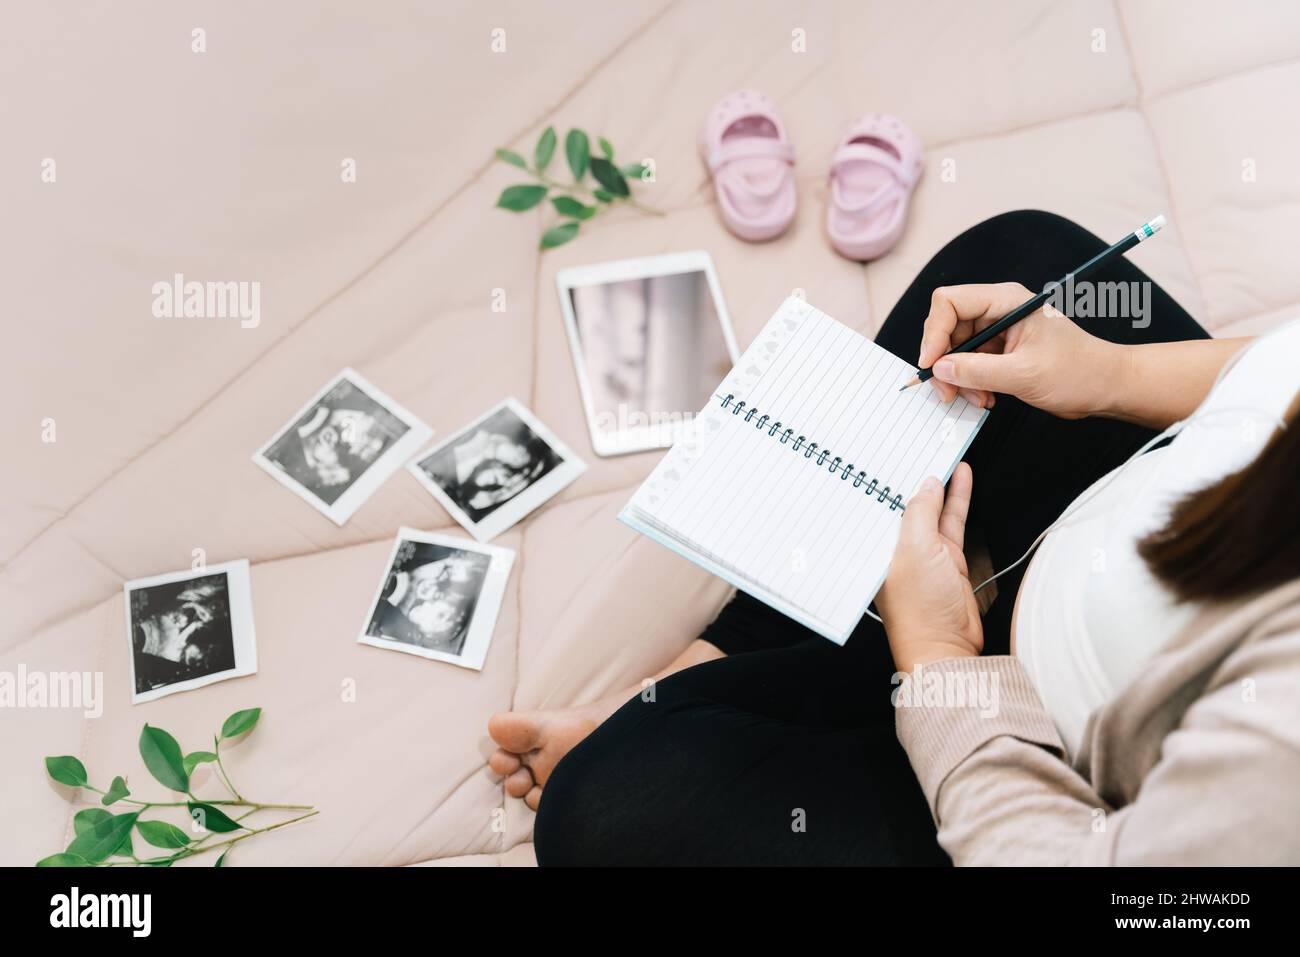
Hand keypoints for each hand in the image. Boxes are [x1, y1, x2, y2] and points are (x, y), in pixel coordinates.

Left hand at [875, 463, 981, 672]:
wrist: (948, 646)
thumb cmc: (920, 608)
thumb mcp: (917, 550)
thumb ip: (921, 513)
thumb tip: (928, 484)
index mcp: (875, 547)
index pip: (877, 503)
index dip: (884, 478)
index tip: (892, 452)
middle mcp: (896, 548)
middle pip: (905, 503)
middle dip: (912, 477)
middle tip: (921, 444)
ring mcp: (924, 553)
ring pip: (932, 509)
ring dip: (940, 484)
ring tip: (947, 453)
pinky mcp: (947, 560)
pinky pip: (951, 521)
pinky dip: (957, 500)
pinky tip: (961, 477)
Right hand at [919, 283, 1127, 418]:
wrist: (1105, 387)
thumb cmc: (1079, 372)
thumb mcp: (1024, 374)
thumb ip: (977, 371)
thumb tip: (940, 369)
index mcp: (1006, 300)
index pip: (950, 302)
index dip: (934, 332)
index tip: (932, 364)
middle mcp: (998, 311)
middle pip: (947, 328)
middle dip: (945, 362)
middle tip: (948, 393)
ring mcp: (998, 331)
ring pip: (955, 350)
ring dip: (958, 378)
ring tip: (977, 399)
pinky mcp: (1000, 351)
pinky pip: (969, 364)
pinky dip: (970, 383)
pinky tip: (985, 398)